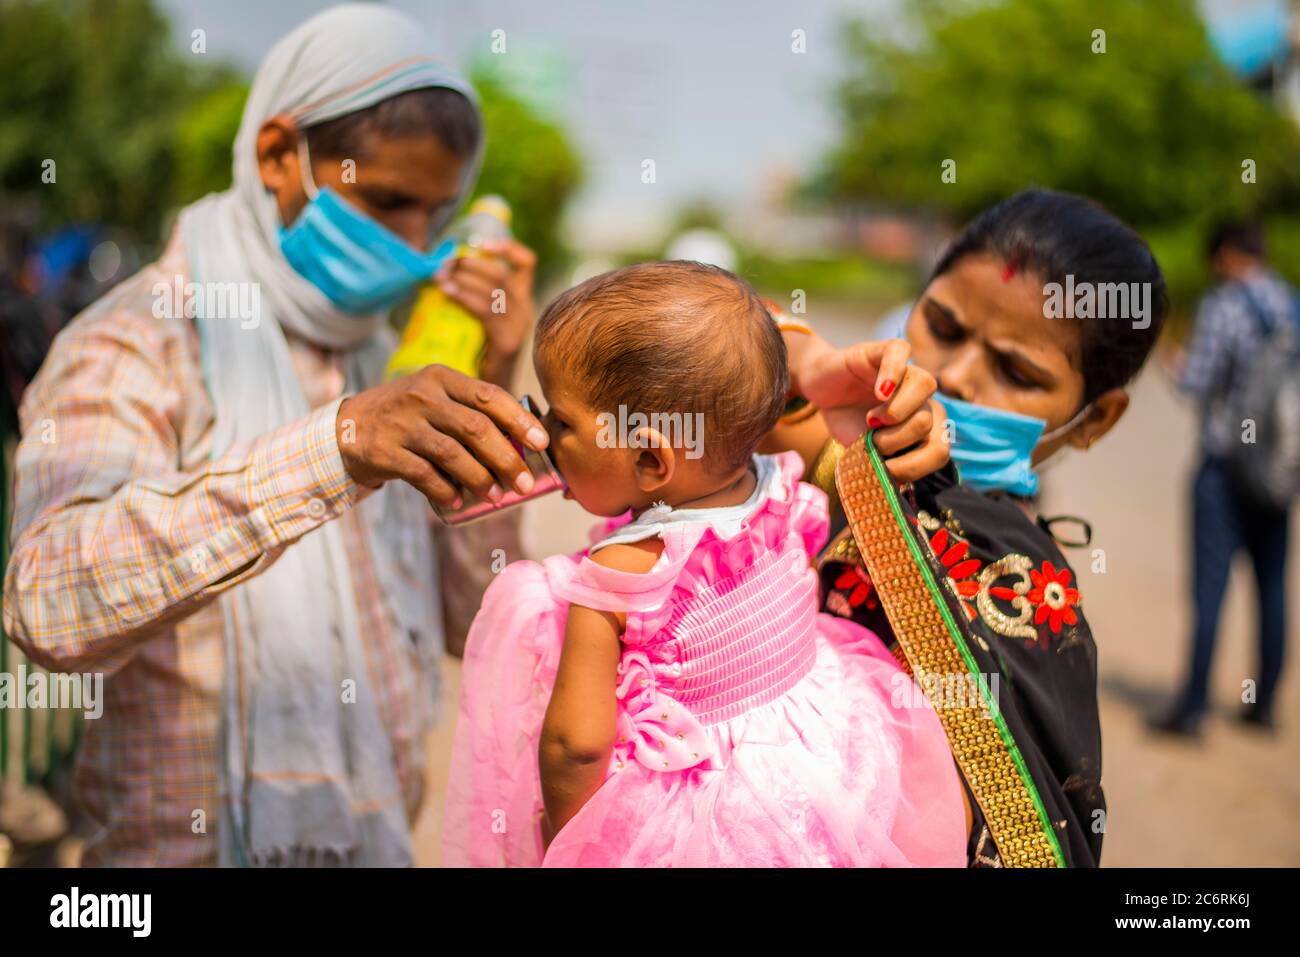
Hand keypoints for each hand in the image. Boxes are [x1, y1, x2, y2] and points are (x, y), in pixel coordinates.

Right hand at [335, 365, 548, 507]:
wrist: (348, 428)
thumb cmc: (409, 416)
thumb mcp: (435, 398)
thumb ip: (471, 412)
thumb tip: (523, 447)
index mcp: (442, 378)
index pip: (489, 396)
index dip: (519, 420)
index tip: (542, 443)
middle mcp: (422, 396)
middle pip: (475, 428)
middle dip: (506, 459)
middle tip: (524, 483)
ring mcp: (402, 423)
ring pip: (452, 454)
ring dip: (480, 479)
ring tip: (497, 497)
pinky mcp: (385, 451)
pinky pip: (425, 475)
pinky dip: (446, 492)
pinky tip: (458, 503)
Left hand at [435, 238, 536, 386]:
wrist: (494, 406)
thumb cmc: (479, 362)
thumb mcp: (479, 324)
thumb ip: (471, 299)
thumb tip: (442, 272)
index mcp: (521, 302)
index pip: (525, 263)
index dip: (507, 247)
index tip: (481, 243)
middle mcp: (526, 311)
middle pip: (500, 272)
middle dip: (470, 263)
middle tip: (444, 263)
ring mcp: (519, 327)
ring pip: (494, 287)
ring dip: (464, 277)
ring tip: (439, 277)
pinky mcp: (507, 342)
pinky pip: (486, 310)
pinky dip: (464, 296)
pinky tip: (446, 292)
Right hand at [792, 335, 948, 483]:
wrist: (821, 391)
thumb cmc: (848, 421)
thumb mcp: (866, 452)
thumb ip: (885, 466)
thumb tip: (897, 488)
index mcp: (924, 425)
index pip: (940, 449)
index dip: (913, 466)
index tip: (884, 469)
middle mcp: (921, 398)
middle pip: (930, 421)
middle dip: (897, 440)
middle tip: (871, 440)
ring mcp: (905, 371)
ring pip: (926, 384)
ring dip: (898, 412)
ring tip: (873, 419)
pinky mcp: (883, 351)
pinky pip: (901, 352)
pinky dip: (893, 374)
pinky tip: (879, 392)